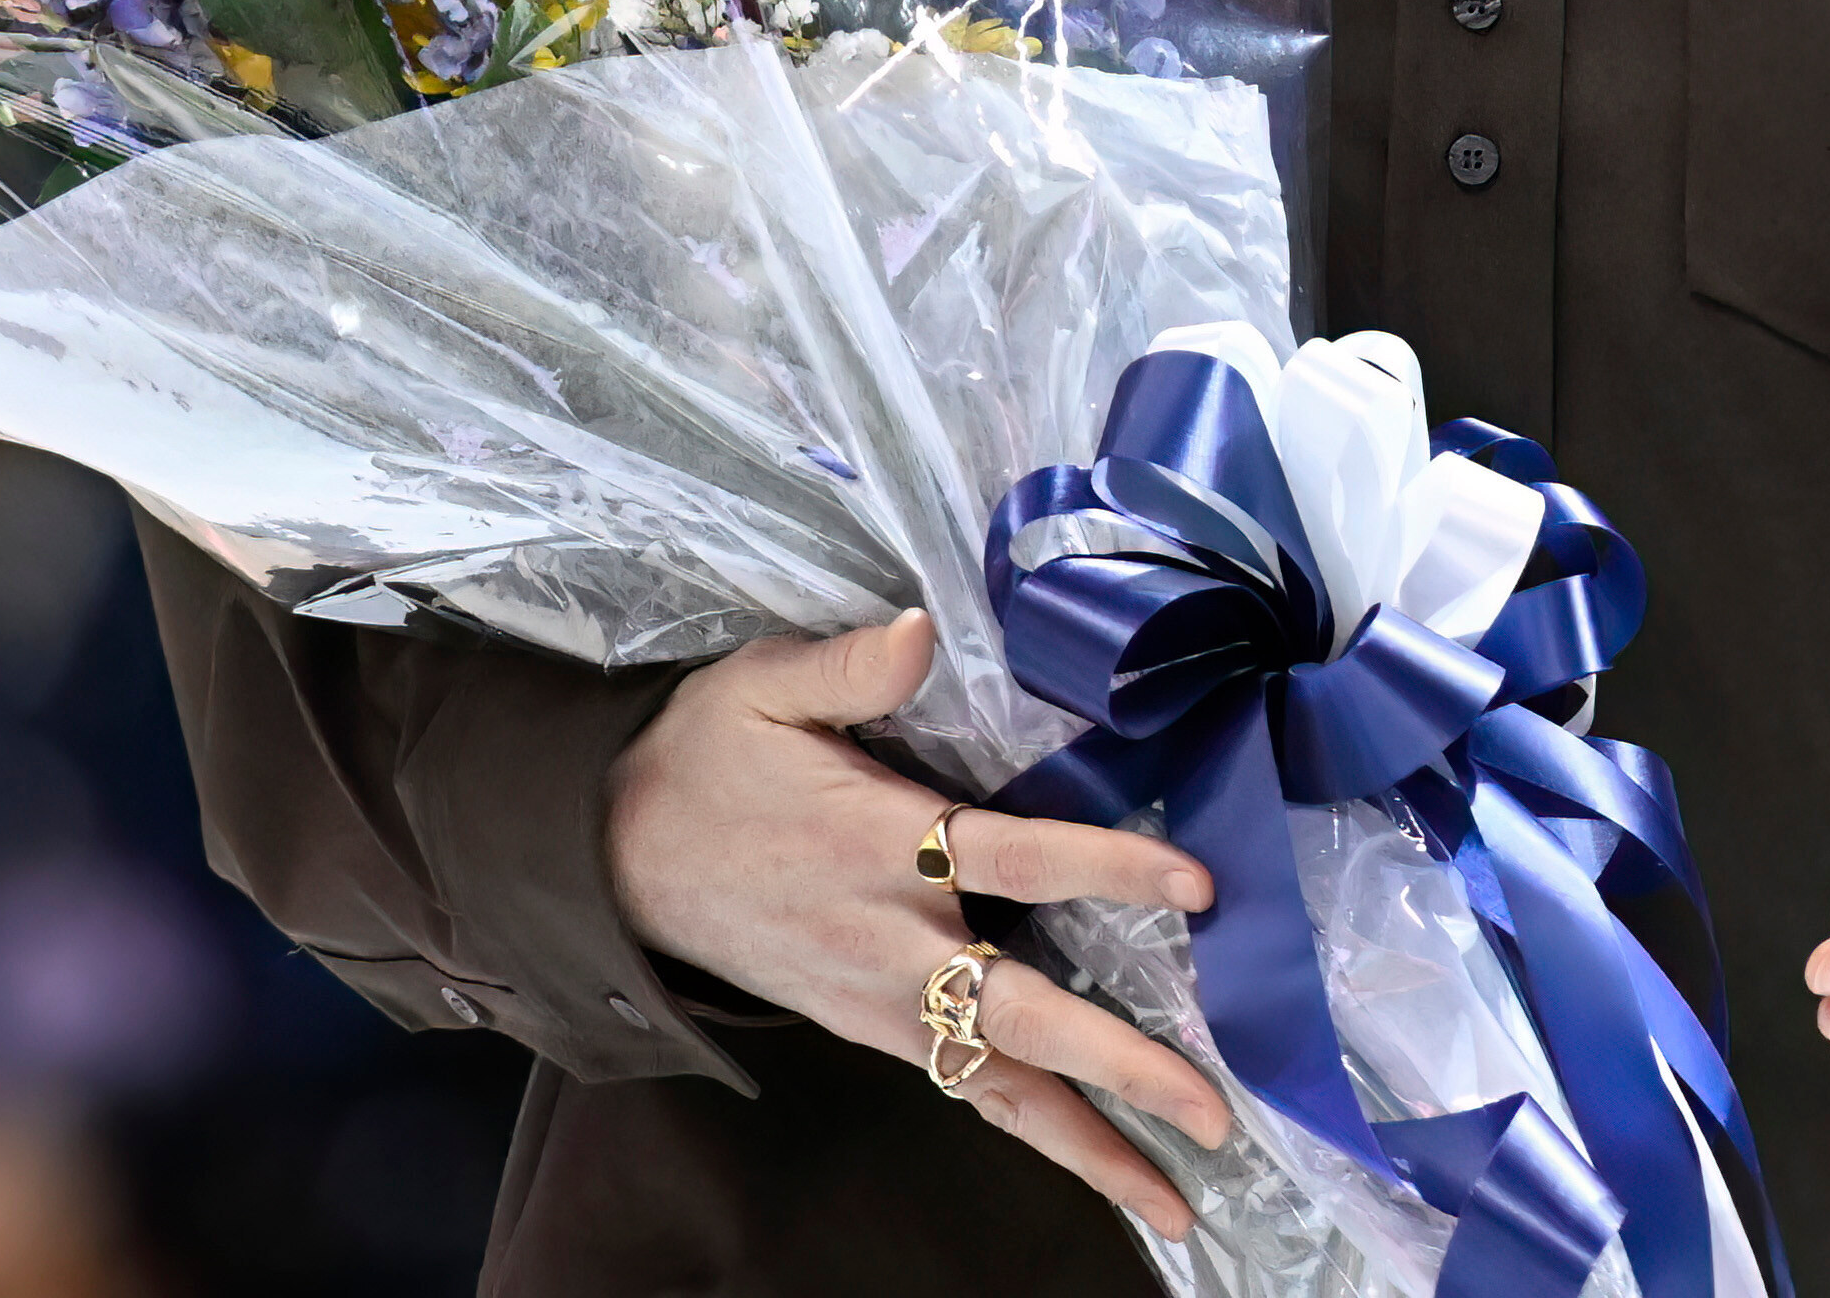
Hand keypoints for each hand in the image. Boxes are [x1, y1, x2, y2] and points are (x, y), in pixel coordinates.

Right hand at [608, 611, 1234, 1231]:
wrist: (616, 859)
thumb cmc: (704, 761)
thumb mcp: (760, 688)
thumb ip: (849, 664)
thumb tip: (920, 628)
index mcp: (878, 843)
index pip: (1012, 857)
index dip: (1105, 869)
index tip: (1194, 885)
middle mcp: (890, 939)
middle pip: (1022, 1013)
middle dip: (1121, 1066)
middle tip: (1212, 1110)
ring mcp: (880, 1001)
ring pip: (999, 1082)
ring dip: (1089, 1142)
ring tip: (1175, 1201)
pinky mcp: (869, 1030)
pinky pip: (966, 1088)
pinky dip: (1032, 1129)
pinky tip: (1095, 1166)